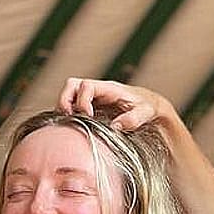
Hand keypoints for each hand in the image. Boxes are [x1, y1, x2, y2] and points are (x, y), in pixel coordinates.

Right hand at [56, 77, 171, 131]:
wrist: (148, 106)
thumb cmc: (146, 107)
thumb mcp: (146, 112)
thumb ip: (133, 118)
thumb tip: (116, 127)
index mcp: (108, 88)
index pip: (86, 85)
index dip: (82, 100)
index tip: (88, 117)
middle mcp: (97, 90)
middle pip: (71, 85)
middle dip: (65, 100)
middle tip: (70, 118)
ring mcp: (91, 98)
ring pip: (68, 95)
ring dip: (64, 108)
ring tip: (71, 124)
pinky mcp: (89, 107)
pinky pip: (72, 106)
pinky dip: (68, 115)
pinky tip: (75, 128)